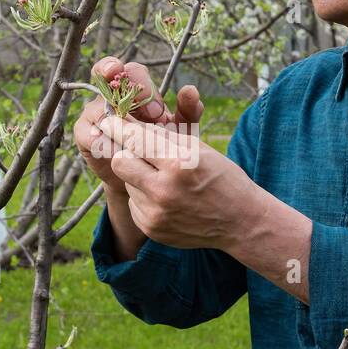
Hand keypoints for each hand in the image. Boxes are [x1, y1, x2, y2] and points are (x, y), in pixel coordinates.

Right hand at [73, 57, 202, 196]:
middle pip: (104, 73)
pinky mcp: (83, 134)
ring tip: (133, 141)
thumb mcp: (179, 128)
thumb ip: (188, 110)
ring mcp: (94, 112)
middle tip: (148, 116)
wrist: (142, 176)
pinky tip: (119, 153)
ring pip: (96, 106)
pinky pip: (88, 133)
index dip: (142, 83)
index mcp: (133, 87)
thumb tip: (190, 90)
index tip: (157, 110)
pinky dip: (104, 143)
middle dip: (123, 89)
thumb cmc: (160, 144)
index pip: (132, 70)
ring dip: (115, 122)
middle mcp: (110, 94)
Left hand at [92, 112, 252, 251]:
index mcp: (179, 163)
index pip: (135, 139)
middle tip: (136, 150)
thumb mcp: (198, 148)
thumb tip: (130, 122)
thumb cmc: (222, 177)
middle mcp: (164, 191)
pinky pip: (134, 203)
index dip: (118, 127)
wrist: (240, 222)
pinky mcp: (152, 229)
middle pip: (120, 161)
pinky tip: (167, 199)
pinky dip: (145, 197)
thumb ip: (163, 136)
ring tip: (165, 180)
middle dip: (126, 151)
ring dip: (139, 176)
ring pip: (127, 182)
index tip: (107, 119)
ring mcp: (156, 214)